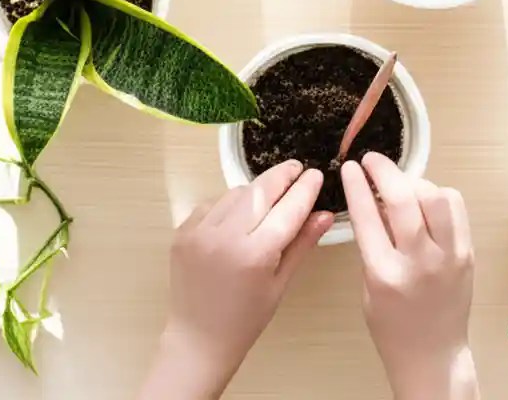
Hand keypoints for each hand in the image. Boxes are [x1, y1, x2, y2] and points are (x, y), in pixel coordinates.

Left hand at [138, 160, 334, 399]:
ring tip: (268, 199)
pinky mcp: (182, 232)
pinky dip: (229, 205)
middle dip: (281, 176)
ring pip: (235, 193)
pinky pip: (212, 205)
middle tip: (297, 168)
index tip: (316, 174)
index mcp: (255, 255)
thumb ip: (301, 244)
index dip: (305, 189)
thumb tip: (325, 213)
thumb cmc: (247, 318)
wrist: (197, 338)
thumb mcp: (280, 284)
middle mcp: (225, 237)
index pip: (288, 210)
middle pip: (260, 191)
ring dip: (255, 191)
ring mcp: (199, 232)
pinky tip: (238, 217)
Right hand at [343, 153, 479, 399]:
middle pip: (403, 198)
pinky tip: (425, 200)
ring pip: (436, 196)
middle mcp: (419, 262)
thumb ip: (372, 243)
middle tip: (372, 160)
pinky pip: (455, 208)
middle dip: (384, 170)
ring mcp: (448, 256)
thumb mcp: (368, 285)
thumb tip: (375, 199)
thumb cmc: (391, 324)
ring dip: (414, 182)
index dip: (356, 184)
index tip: (350, 166)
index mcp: (385, 274)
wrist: (432, 353)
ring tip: (402, 186)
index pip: (367, 216)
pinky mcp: (467, 253)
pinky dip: (438, 195)